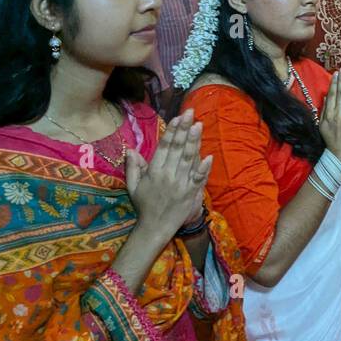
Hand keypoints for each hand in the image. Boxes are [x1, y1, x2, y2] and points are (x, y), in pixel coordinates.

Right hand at [125, 110, 211, 242]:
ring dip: (194, 142)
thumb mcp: (133, 186)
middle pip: (177, 149)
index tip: (177, 117)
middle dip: (184, 130)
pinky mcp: (191, 193)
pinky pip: (199, 178)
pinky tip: (209, 156)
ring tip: (198, 125)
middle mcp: (167, 175)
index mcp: (154, 171)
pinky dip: (204, 167)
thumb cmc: (144, 205)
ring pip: (189, 159)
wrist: (155, 227)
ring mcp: (181, 184)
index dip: (171, 131)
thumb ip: (133, 168)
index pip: (164, 147)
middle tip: (190, 113)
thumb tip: (131, 150)